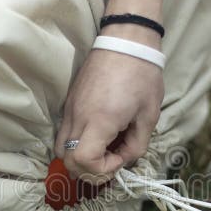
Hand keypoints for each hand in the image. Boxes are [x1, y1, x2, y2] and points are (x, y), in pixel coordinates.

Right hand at [54, 31, 162, 183]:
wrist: (125, 41)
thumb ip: (137, 145)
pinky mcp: (69, 102)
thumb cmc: (142, 75)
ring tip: (103, 150)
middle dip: (89, 170)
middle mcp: (79, 117)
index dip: (101, 170)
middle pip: (67, 160)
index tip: (119, 159)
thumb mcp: (149, 115)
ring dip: (80, 158)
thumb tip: (125, 159)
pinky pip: (64, 133)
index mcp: (100, 121)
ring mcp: (70, 109)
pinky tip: (98, 135)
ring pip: (60, 148)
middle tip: (111, 161)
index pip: (83, 161)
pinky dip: (77, 143)